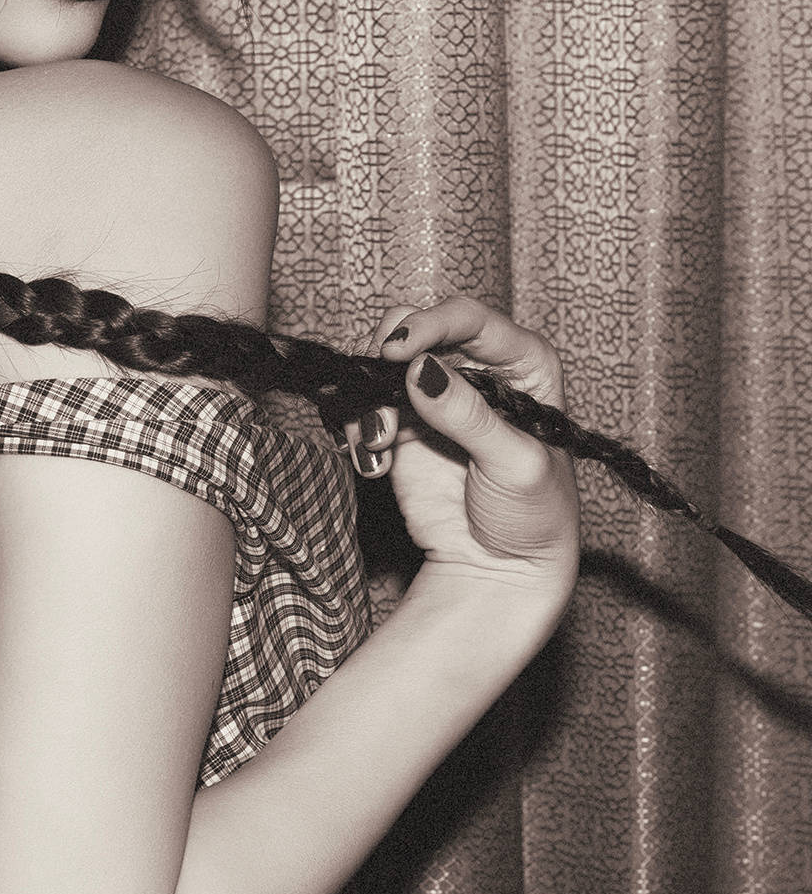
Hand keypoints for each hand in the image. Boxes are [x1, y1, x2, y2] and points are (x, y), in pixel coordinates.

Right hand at [371, 296, 578, 607]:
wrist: (503, 571)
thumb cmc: (535, 517)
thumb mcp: (514, 465)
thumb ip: (469, 415)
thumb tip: (421, 370)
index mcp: (523, 364)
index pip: (471, 321)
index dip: (431, 325)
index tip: (398, 350)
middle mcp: (478, 369)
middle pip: (418, 329)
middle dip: (389, 357)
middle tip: (378, 390)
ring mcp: (436, 397)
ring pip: (384, 366)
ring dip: (369, 400)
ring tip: (376, 444)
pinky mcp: (404, 428)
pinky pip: (366, 408)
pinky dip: (358, 429)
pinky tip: (373, 464)